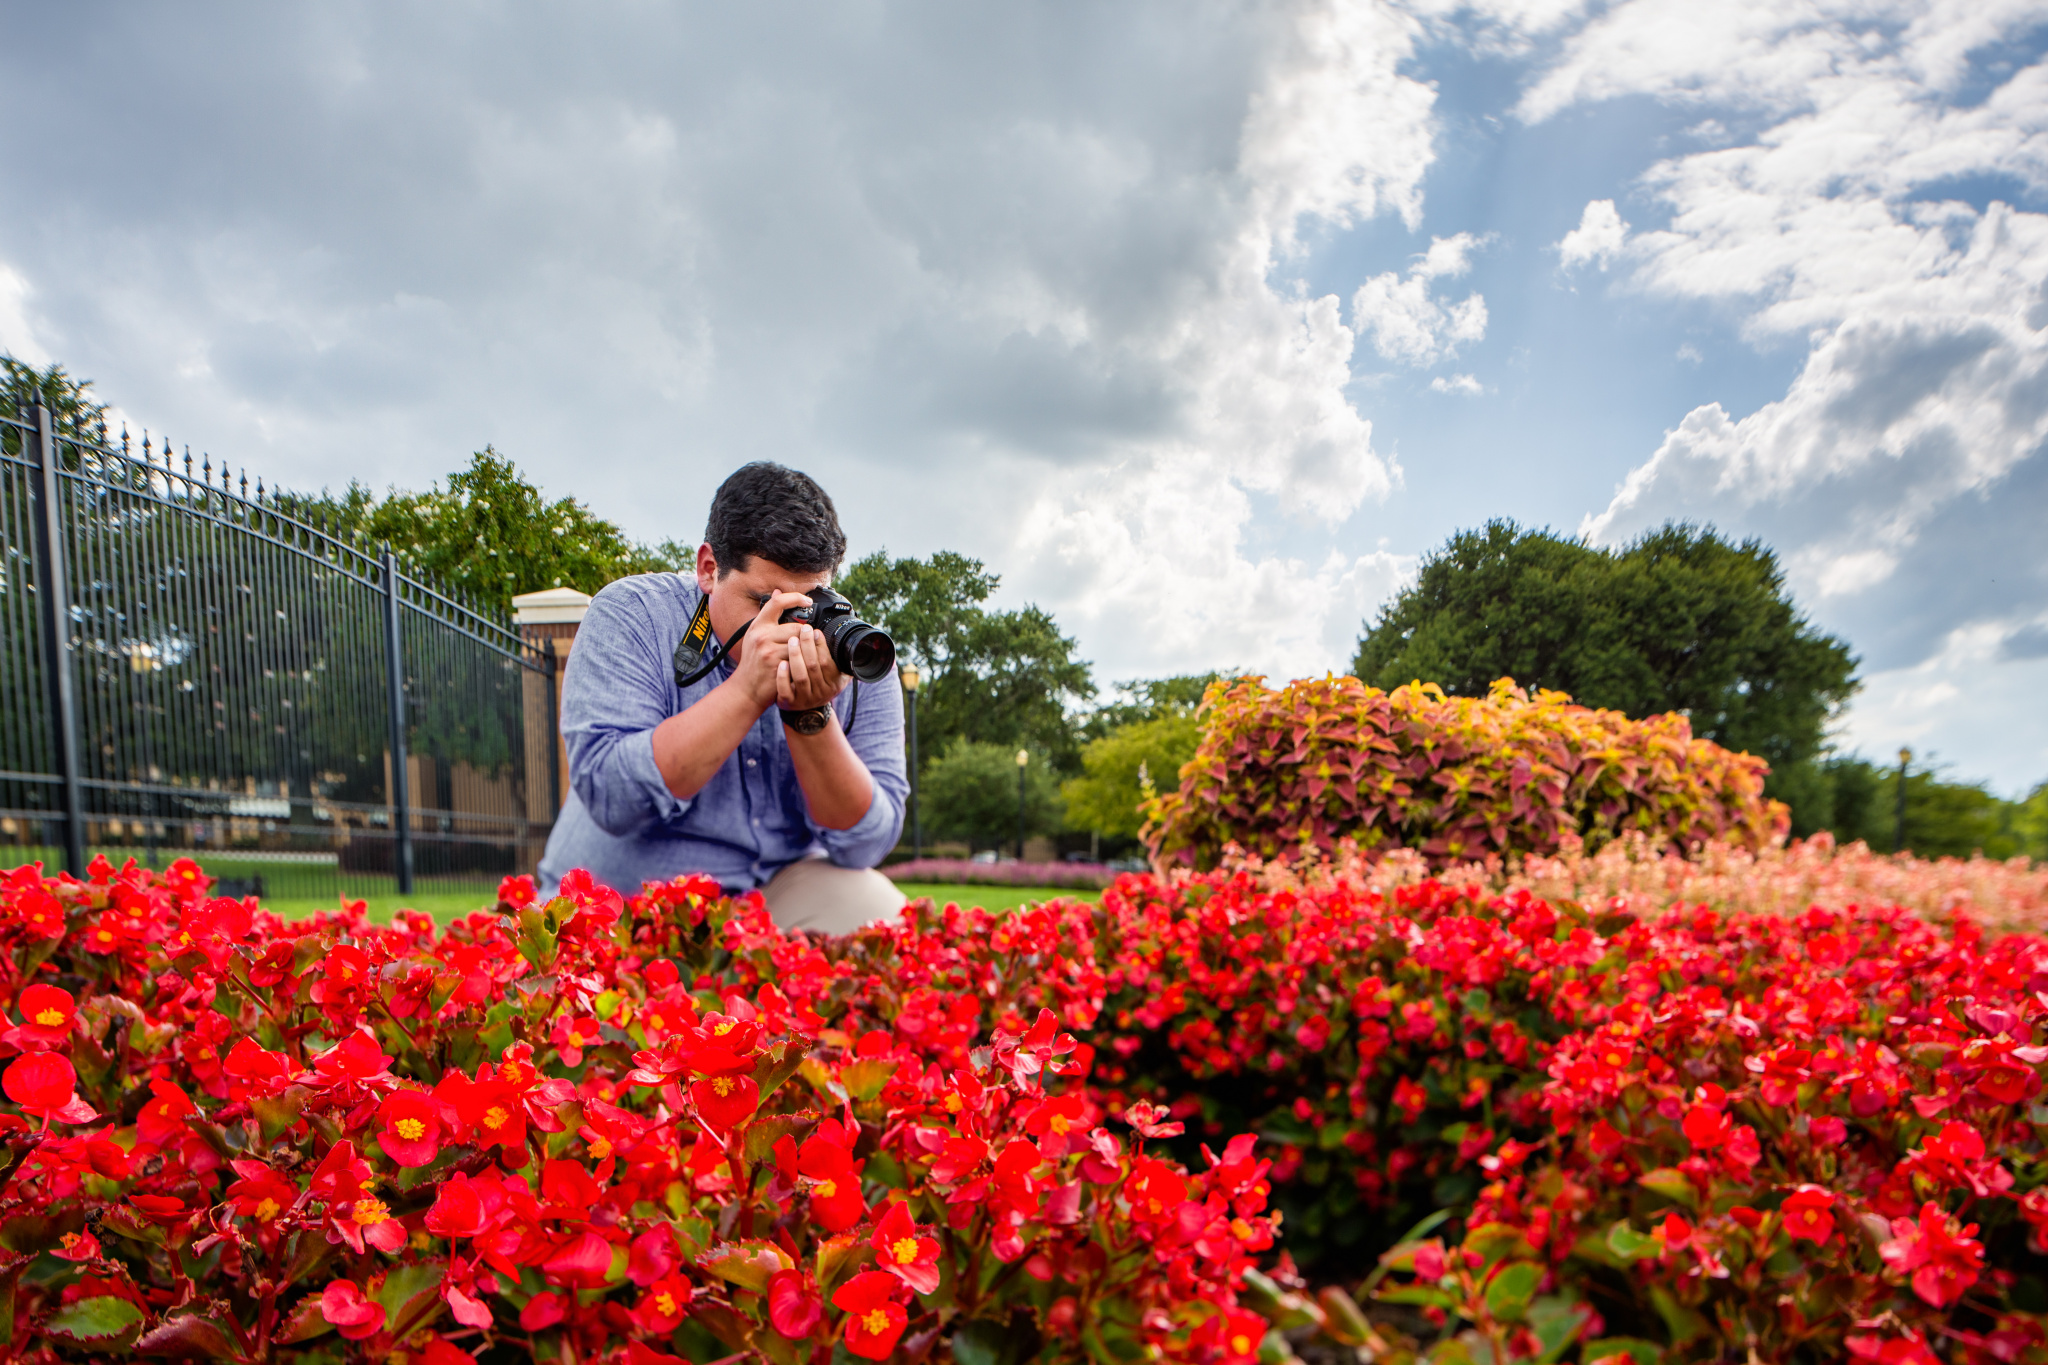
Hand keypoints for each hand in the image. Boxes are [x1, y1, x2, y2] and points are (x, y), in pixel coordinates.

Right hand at [730, 590, 818, 708]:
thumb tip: (778, 591)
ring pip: (800, 643)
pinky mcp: (777, 666)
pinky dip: (803, 661)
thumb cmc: (754, 662)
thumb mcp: (755, 635)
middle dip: (805, 635)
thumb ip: (768, 616)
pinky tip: (801, 665)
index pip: (777, 602)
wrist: (747, 688)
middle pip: (796, 627)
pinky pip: (800, 658)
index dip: (795, 597)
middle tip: (805, 644)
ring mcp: (769, 651)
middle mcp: (761, 636)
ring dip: (806, 649)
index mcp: (757, 626)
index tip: (807, 601)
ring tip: (803, 655)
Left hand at [776, 622, 847, 717]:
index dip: (821, 645)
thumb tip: (846, 639)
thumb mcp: (837, 676)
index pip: (828, 662)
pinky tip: (781, 663)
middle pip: (813, 666)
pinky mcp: (789, 703)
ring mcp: (804, 699)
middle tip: (803, 630)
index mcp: (834, 684)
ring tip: (792, 640)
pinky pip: (785, 689)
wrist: (808, 711)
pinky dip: (783, 676)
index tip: (815, 631)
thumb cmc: (821, 685)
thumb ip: (842, 662)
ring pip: (800, 676)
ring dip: (796, 656)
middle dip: (807, 645)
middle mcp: (821, 693)